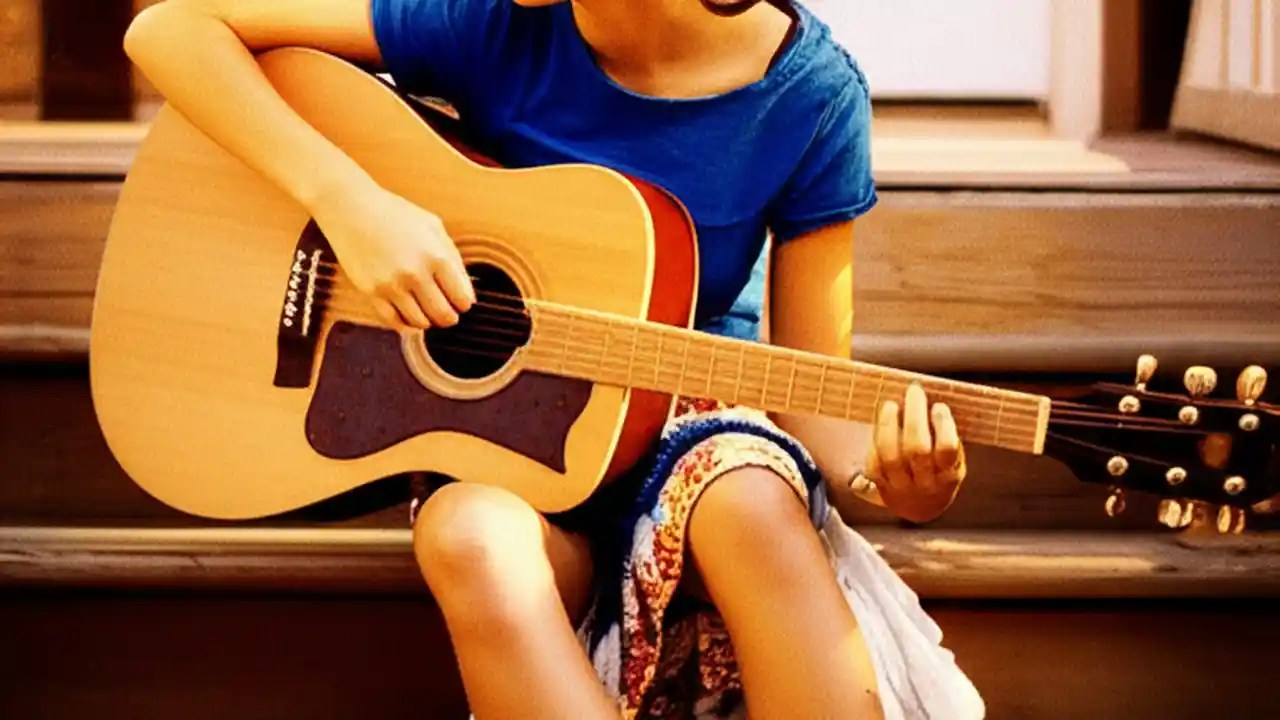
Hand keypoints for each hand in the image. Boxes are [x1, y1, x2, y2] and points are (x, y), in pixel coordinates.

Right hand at [311, 182, 474, 328]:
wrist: (352, 209)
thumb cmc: (396, 215)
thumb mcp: (434, 226)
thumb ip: (453, 258)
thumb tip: (466, 291)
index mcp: (437, 256)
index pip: (461, 298)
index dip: (464, 304)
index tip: (461, 303)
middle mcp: (416, 274)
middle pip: (443, 315)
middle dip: (449, 318)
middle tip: (448, 314)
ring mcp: (392, 285)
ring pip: (420, 322)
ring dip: (428, 322)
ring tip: (428, 313)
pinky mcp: (372, 292)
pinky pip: (394, 321)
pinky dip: (406, 324)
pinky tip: (409, 316)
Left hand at [863, 383, 966, 523]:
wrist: (922, 508)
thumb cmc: (940, 472)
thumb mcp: (954, 461)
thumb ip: (945, 437)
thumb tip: (930, 401)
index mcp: (949, 475)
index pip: (947, 450)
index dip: (943, 426)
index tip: (938, 406)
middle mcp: (925, 483)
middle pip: (917, 449)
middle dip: (914, 416)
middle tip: (914, 391)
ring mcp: (901, 486)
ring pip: (891, 456)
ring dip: (889, 425)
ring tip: (891, 404)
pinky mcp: (880, 486)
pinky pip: (874, 462)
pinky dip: (875, 441)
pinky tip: (881, 424)